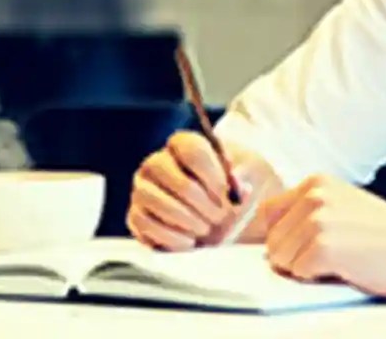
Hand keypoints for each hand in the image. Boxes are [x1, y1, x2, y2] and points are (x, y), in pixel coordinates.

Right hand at [127, 131, 277, 250]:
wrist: (220, 216)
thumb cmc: (232, 189)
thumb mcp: (249, 175)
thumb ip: (245, 175)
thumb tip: (239, 183)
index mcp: (184, 144)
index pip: (191, 149)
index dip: (211, 173)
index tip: (226, 193)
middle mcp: (157, 162)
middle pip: (174, 179)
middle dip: (201, 203)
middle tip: (220, 217)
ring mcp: (142, 188)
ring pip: (157, 202)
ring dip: (187, 220)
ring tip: (206, 228)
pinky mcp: (136, 215)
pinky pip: (145, 224)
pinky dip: (170, 236)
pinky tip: (190, 240)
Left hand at [263, 174, 385, 298]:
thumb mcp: (346, 208)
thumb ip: (311, 214)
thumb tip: (277, 239)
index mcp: (318, 183)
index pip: (269, 213)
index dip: (283, 237)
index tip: (300, 247)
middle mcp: (315, 196)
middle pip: (271, 240)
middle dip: (293, 256)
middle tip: (330, 257)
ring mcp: (318, 220)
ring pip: (280, 260)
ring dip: (305, 269)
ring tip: (340, 261)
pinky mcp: (324, 247)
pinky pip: (298, 274)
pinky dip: (317, 280)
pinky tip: (344, 269)